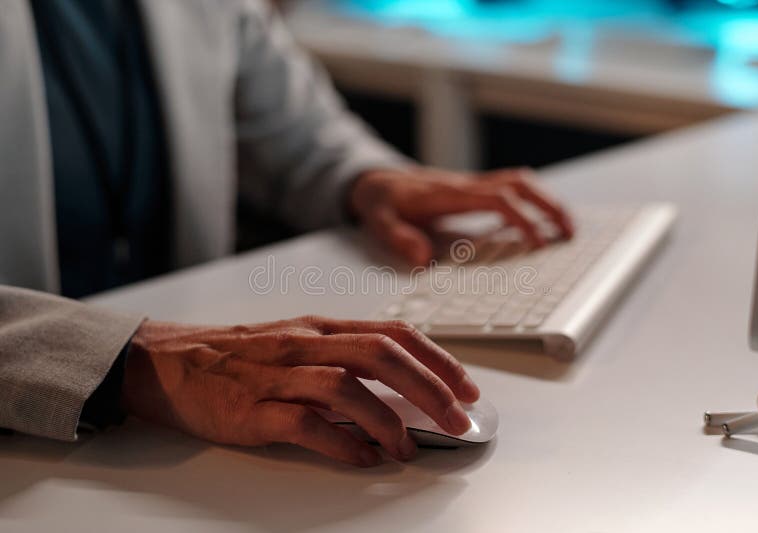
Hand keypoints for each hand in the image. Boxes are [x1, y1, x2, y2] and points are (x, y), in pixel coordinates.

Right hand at [122, 316, 479, 466]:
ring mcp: (278, 376)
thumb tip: (397, 388)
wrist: (168, 362)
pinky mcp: (252, 409)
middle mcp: (305, 345)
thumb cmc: (237, 355)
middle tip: (457, 418)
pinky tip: (361, 458)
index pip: (393, 333)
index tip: (466, 386)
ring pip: (346, 387)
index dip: (437, 358)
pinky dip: (340, 443)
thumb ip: (343, 357)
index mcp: (320, 328)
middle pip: (380, 356)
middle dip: (428, 387)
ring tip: (408, 447)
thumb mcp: (297, 342)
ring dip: (387, 420)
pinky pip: (304, 425)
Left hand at [350, 166, 573, 265]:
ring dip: (547, 200)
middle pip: (520, 183)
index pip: (497, 199)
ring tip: (566, 227)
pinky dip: (532, 200)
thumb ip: (398, 238)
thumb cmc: (380, 201)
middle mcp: (467, 185)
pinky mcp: (474, 190)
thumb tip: (422, 257)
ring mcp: (473, 185)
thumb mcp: (379, 220)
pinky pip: (511, 188)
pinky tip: (540, 222)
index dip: (522, 219)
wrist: (375, 179)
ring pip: (520, 182)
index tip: (538, 242)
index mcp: (450, 194)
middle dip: (549, 205)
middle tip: (570, 232)